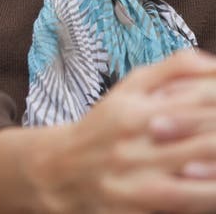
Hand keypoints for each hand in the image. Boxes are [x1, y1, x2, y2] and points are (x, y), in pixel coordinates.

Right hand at [0, 49, 215, 213]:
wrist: (61, 171)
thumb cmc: (106, 124)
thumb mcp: (131, 86)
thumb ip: (173, 69)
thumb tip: (212, 63)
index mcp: (136, 111)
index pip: (199, 100)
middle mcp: (137, 147)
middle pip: (206, 141)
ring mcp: (140, 185)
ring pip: (204, 179)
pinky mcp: (141, 213)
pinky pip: (188, 206)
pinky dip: (209, 194)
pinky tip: (213, 182)